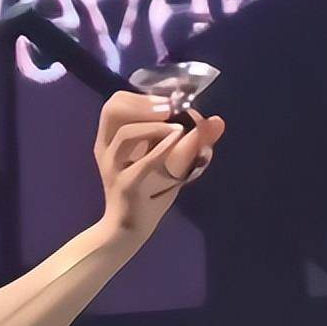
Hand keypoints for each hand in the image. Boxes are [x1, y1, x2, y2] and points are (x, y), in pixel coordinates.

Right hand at [94, 90, 224, 241]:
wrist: (128, 231)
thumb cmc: (147, 194)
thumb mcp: (169, 162)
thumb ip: (191, 141)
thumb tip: (218, 121)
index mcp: (111, 140)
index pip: (116, 103)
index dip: (142, 94)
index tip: (170, 98)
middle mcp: (108, 150)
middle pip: (114, 109)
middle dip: (145, 103)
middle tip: (172, 107)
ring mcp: (114, 169)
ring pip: (126, 133)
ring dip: (155, 124)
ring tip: (179, 127)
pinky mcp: (127, 187)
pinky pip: (142, 163)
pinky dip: (162, 147)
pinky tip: (179, 138)